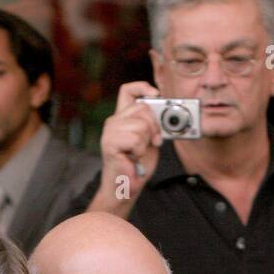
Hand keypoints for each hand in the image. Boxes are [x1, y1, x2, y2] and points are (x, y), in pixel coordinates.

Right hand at [93, 81, 162, 211]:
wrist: (126, 187)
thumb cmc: (137, 166)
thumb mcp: (149, 139)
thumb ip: (151, 124)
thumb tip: (164, 111)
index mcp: (122, 118)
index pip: (128, 91)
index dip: (142, 87)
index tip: (155, 94)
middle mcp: (114, 121)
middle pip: (142, 107)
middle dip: (154, 126)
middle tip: (151, 142)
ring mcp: (110, 131)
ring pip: (141, 124)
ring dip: (145, 142)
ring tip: (137, 153)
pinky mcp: (110, 142)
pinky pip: (136, 138)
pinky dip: (139, 150)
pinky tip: (132, 157)